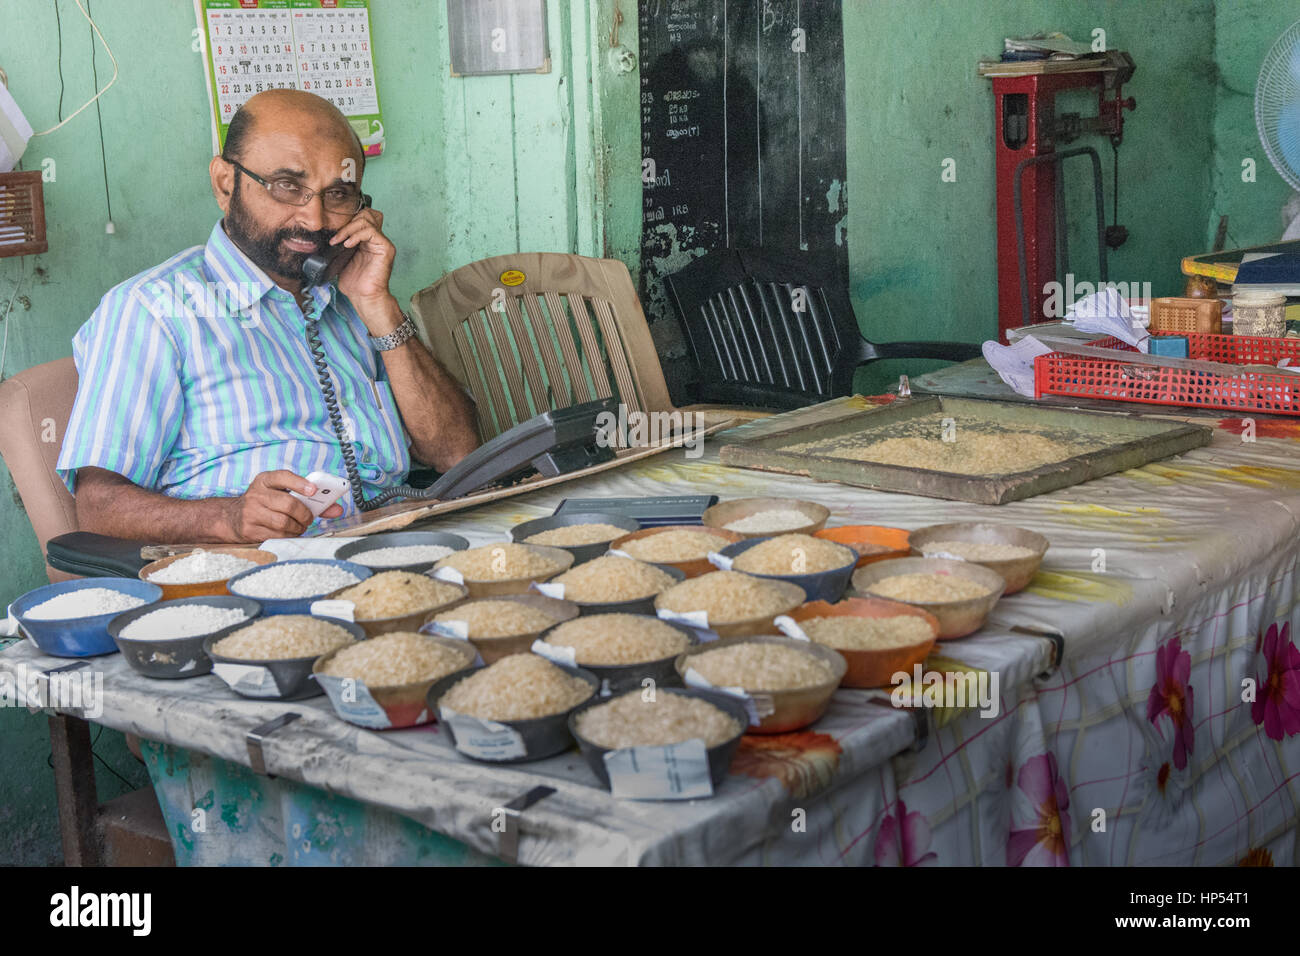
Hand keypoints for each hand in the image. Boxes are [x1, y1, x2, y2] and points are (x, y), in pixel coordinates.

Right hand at [221, 470, 343, 541]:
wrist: (233, 517)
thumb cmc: (266, 503)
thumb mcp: (280, 493)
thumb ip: (309, 498)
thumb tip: (337, 509)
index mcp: (265, 480)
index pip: (283, 477)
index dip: (300, 483)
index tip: (313, 490)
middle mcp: (256, 494)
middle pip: (288, 504)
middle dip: (304, 514)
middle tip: (309, 519)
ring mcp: (251, 512)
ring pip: (284, 523)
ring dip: (298, 528)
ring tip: (299, 526)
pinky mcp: (250, 529)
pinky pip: (277, 536)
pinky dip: (288, 536)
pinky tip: (288, 533)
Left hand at [332, 206, 395, 317]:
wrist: (364, 297)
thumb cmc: (354, 283)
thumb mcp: (341, 258)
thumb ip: (339, 245)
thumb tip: (324, 235)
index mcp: (367, 240)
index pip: (361, 217)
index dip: (348, 219)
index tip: (334, 232)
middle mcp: (376, 239)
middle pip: (366, 213)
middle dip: (348, 221)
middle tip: (337, 236)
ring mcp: (382, 242)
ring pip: (366, 219)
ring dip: (349, 228)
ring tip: (340, 241)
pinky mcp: (385, 248)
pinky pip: (370, 231)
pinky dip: (356, 235)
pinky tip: (348, 245)